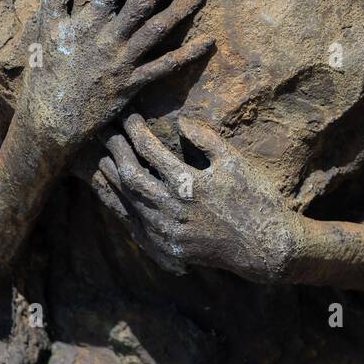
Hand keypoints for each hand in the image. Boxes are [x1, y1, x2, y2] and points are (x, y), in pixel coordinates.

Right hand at [15, 0, 212, 163]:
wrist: (49, 120)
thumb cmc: (47, 69)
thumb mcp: (45, 26)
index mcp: (86, 20)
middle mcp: (107, 38)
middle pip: (144, 1)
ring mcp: (122, 62)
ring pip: (158, 30)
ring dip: (182, 10)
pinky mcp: (132, 85)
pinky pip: (163, 68)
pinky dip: (187, 55)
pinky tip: (208, 41)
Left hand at [92, 112, 298, 283]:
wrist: (264, 248)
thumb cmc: (255, 199)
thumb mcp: (235, 162)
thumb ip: (207, 139)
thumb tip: (181, 122)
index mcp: (189, 185)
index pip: (150, 151)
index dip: (135, 130)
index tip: (127, 116)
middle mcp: (173, 210)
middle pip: (131, 176)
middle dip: (115, 151)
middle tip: (104, 132)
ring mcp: (168, 232)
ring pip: (128, 202)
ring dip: (111, 179)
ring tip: (99, 159)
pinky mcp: (168, 248)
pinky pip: (134, 225)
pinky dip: (120, 207)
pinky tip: (112, 194)